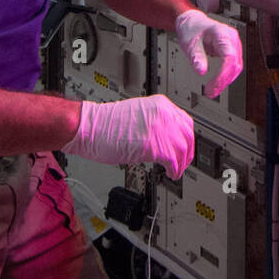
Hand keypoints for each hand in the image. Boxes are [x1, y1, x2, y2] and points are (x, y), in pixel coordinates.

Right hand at [61, 96, 194, 178]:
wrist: (90, 127)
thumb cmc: (106, 124)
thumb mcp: (139, 115)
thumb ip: (156, 123)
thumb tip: (167, 139)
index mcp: (161, 104)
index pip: (186, 122)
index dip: (187, 138)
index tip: (185, 149)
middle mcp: (163, 113)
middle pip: (188, 135)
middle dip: (188, 153)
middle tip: (183, 163)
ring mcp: (159, 128)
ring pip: (183, 149)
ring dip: (181, 164)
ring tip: (175, 172)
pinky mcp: (153, 145)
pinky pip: (173, 160)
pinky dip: (174, 169)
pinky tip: (170, 174)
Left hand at [175, 9, 243, 97]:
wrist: (193, 22)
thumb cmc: (192, 29)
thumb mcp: (189, 43)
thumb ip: (196, 56)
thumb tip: (201, 71)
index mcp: (222, 33)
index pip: (229, 56)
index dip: (223, 74)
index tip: (212, 85)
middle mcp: (232, 38)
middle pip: (235, 64)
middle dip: (223, 80)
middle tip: (210, 92)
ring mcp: (234, 44)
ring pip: (236, 67)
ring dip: (225, 81)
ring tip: (212, 90)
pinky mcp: (232, 50)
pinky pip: (233, 66)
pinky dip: (226, 76)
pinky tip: (217, 83)